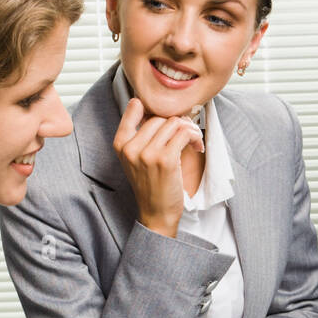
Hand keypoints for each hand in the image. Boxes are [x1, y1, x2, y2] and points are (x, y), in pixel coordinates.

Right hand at [112, 96, 203, 237]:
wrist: (156, 213)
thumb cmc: (150, 185)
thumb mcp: (134, 159)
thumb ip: (139, 134)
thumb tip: (153, 105)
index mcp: (120, 144)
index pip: (135, 107)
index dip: (154, 108)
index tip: (167, 120)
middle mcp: (131, 147)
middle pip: (160, 116)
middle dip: (177, 123)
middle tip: (186, 136)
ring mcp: (147, 153)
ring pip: (174, 123)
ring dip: (189, 129)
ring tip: (192, 141)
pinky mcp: (165, 160)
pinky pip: (184, 133)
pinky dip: (195, 136)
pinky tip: (197, 146)